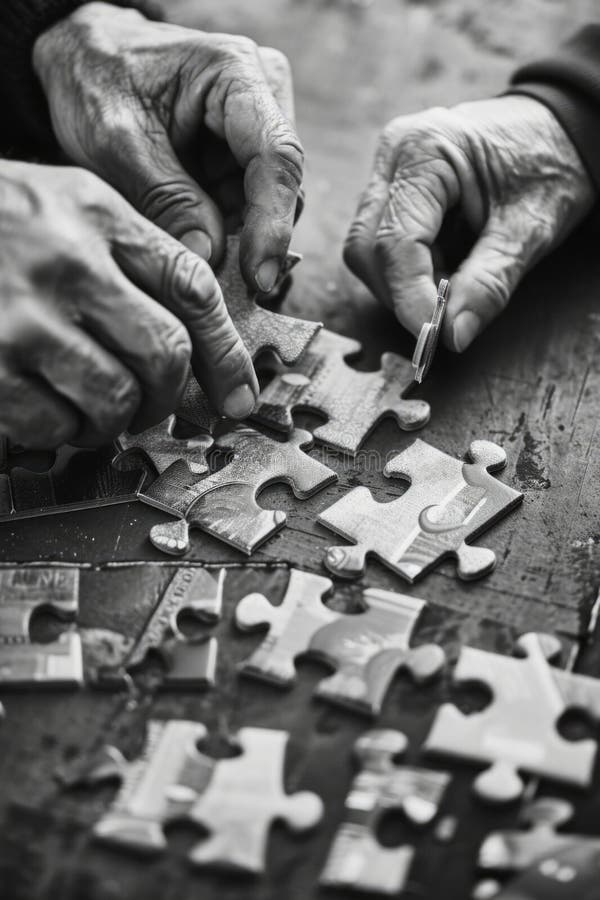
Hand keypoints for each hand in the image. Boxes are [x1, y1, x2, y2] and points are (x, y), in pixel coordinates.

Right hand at [0, 161, 256, 448]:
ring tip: (89, 407)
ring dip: (111, 421)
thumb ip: (132, 255)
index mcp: (94, 215)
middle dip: (169, 397)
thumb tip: (195, 336)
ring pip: (113, 402)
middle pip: (165, 353)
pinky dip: (57, 434)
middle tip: (153, 407)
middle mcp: (64, 263)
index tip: (241, 397)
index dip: (227, 352)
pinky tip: (41, 409)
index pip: (192, 287)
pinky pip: (51, 428)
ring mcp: (20, 319)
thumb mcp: (66, 205)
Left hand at [33, 2, 302, 292]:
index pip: (276, 156)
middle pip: (279, 185)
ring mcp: (256, 126)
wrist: (80, 62)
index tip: (258, 277)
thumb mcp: (115, 142)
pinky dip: (223, 230)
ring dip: (234, 237)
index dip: (272, 223)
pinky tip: (192, 238)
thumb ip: (166, 199)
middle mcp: (261, 94)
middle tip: (216, 281)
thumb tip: (210, 256)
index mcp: (236, 72)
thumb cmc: (93, 82)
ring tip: (190, 253)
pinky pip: (246, 205)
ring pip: (265, 203)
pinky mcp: (243, 154)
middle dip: (251, 238)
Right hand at [344, 96, 595, 351]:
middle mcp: (394, 155)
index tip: (433, 334)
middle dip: (402, 293)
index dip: (409, 296)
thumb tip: (453, 335)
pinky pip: (379, 244)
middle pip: (366, 249)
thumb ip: (490, 282)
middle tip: (447, 315)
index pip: (394, 240)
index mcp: (426, 150)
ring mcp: (387, 171)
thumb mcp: (532, 227)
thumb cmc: (549, 162)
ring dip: (403, 284)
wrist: (558, 129)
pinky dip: (408, 271)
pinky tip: (444, 266)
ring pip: (366, 252)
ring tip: (454, 282)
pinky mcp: (391, 189)